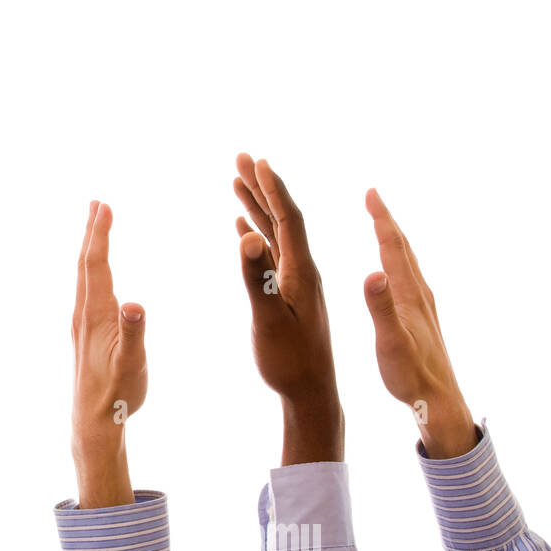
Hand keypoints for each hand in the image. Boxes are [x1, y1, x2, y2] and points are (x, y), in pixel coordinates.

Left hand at [71, 202, 145, 508]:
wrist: (93, 420)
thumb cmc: (116, 394)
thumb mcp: (132, 365)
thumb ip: (134, 334)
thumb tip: (136, 304)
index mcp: (95, 315)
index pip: (96, 265)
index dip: (99, 235)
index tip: (103, 207)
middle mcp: (84, 314)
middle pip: (86, 264)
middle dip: (91, 232)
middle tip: (97, 203)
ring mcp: (83, 323)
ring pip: (84, 276)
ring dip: (90, 248)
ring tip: (95, 226)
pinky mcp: (86, 332)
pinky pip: (87, 289)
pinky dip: (92, 269)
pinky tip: (96, 272)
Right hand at [233, 154, 342, 464]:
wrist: (312, 393)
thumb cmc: (290, 362)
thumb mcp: (269, 319)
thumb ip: (257, 277)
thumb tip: (248, 235)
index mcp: (301, 271)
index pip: (289, 218)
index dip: (272, 188)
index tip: (257, 161)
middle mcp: (302, 270)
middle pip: (283, 217)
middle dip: (262, 186)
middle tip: (242, 157)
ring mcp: (296, 282)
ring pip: (276, 233)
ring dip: (258, 205)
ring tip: (238, 182)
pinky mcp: (288, 294)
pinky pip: (272, 253)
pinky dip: (258, 233)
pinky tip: (246, 227)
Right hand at [362, 188, 476, 458]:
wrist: (439, 401)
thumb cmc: (410, 376)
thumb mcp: (390, 342)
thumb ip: (381, 307)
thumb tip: (372, 272)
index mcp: (409, 294)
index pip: (394, 247)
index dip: (382, 219)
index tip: (371, 194)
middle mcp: (419, 294)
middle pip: (403, 248)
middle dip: (386, 221)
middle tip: (373, 199)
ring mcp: (423, 306)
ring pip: (407, 263)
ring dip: (393, 240)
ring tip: (381, 227)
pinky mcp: (422, 318)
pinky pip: (408, 278)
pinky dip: (397, 262)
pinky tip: (394, 272)